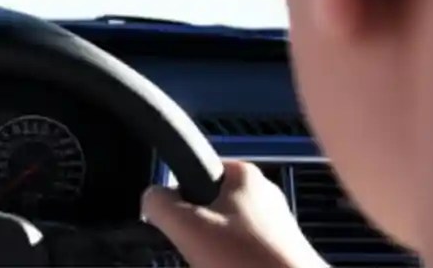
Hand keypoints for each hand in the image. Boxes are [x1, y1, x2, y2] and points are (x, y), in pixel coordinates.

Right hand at [142, 160, 328, 267]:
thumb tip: (150, 198)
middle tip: (197, 252)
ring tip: (216, 265)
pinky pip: (243, 256)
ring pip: (225, 236)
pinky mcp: (282, 254)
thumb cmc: (248, 260)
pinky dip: (233, 264)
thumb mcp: (187, 226)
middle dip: (198, 233)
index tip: (180, 225)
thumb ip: (159, 203)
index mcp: (243, 175)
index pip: (194, 173)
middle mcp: (264, 194)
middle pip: (208, 209)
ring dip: (215, 253)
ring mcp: (276, 226)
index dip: (179, 200)